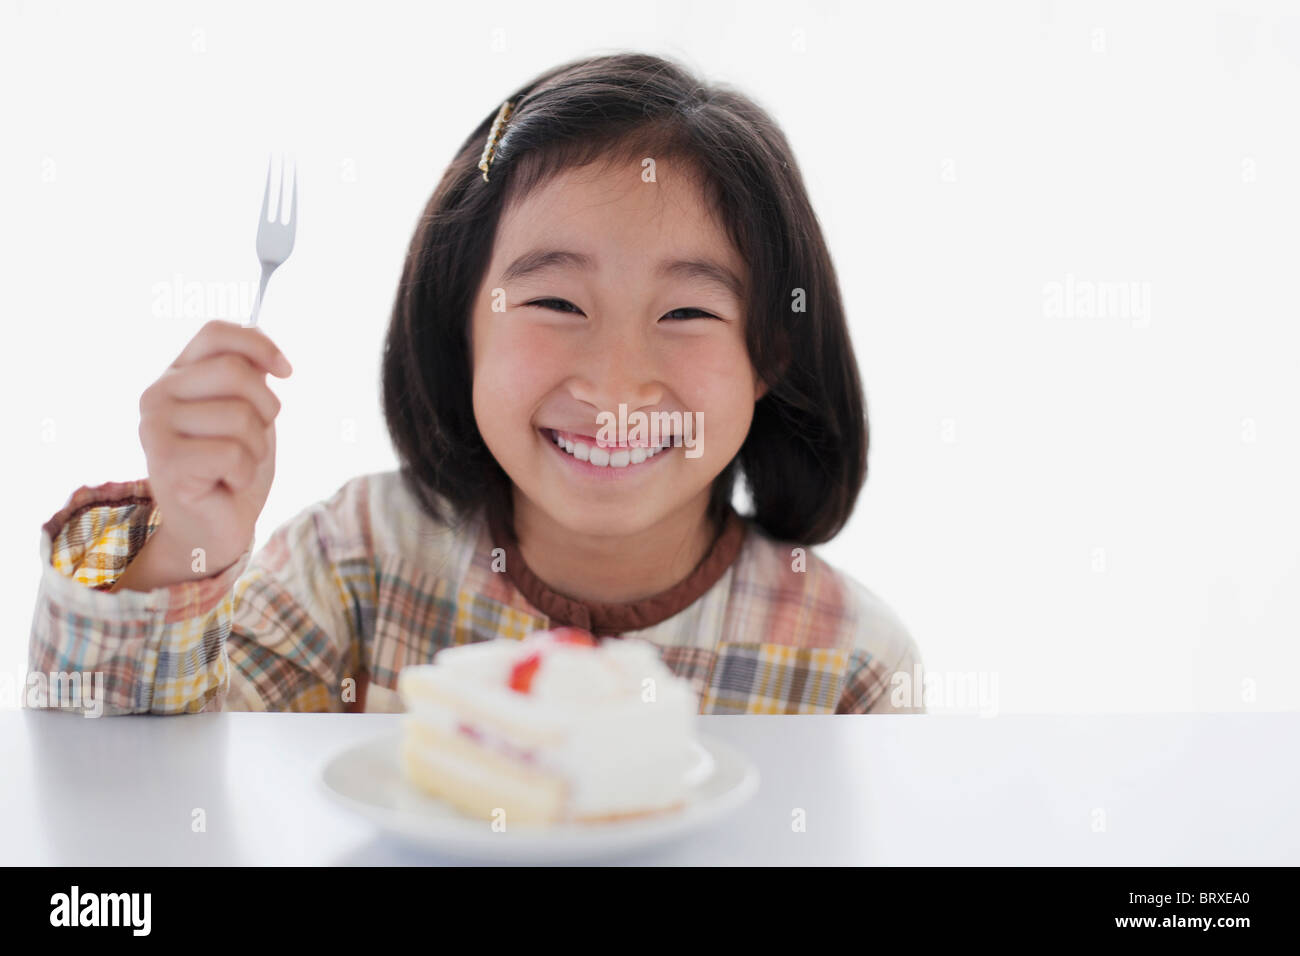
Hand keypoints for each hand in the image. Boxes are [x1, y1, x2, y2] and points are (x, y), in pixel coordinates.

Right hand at [133, 319, 292, 582]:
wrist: (212, 526)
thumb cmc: (232, 466)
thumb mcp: (247, 411)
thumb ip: (249, 375)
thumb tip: (263, 345)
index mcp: (176, 374)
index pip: (216, 332)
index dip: (259, 344)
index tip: (286, 372)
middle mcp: (156, 394)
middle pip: (235, 372)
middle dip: (266, 408)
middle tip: (257, 437)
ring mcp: (154, 427)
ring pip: (238, 415)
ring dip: (255, 447)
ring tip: (236, 464)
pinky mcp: (165, 462)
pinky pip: (232, 453)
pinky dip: (244, 472)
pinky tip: (226, 483)